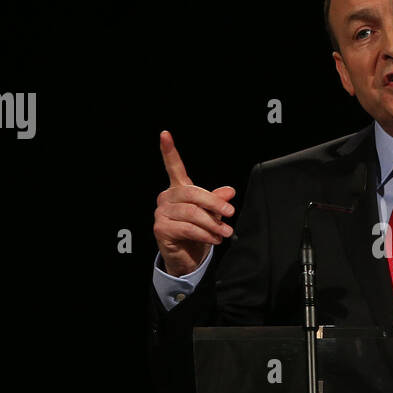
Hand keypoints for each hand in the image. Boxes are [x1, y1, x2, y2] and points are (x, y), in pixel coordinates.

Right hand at [153, 130, 235, 276]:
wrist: (187, 258)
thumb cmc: (198, 232)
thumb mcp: (212, 214)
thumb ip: (218, 201)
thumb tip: (230, 191)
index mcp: (178, 189)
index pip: (173, 167)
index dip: (169, 151)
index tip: (165, 134)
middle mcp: (166, 197)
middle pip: (192, 194)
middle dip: (214, 203)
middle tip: (231, 213)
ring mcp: (161, 212)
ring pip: (192, 213)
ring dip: (212, 224)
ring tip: (225, 233)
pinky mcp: (161, 228)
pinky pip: (187, 228)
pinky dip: (204, 234)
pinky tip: (214, 239)